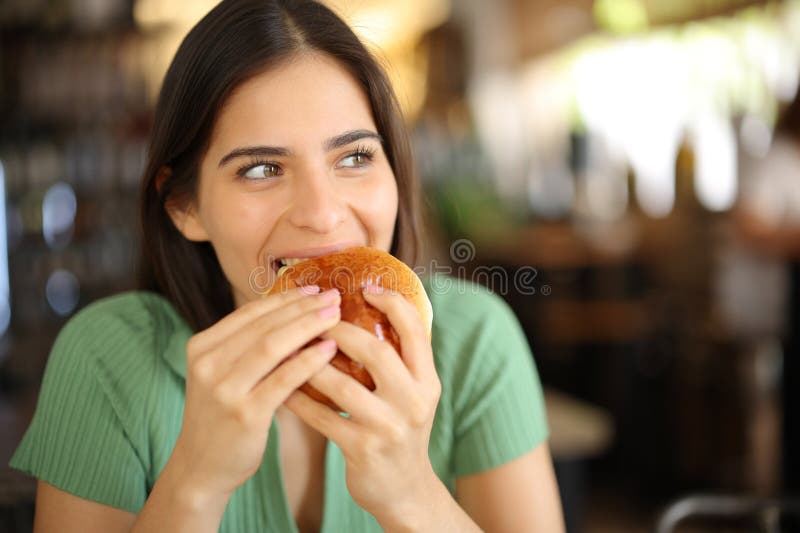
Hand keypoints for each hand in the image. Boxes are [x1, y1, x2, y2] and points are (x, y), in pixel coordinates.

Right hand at [169, 285, 341, 502]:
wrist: (201, 468)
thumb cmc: (222, 416)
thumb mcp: (223, 374)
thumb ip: (248, 347)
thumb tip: (295, 314)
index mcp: (202, 347)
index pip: (249, 313)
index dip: (284, 298)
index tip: (314, 288)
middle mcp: (208, 363)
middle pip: (264, 325)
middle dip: (302, 307)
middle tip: (334, 295)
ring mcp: (224, 389)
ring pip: (273, 346)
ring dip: (308, 326)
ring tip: (336, 315)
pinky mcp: (245, 413)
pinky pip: (284, 379)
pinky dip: (309, 361)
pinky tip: (330, 349)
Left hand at [284, 283, 441, 525]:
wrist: (404, 490)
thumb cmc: (400, 430)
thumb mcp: (413, 395)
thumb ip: (400, 360)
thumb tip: (374, 308)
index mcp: (427, 381)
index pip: (415, 330)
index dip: (391, 303)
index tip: (366, 287)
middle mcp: (413, 401)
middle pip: (377, 352)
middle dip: (341, 331)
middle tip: (316, 319)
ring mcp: (388, 427)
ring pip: (342, 384)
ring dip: (310, 363)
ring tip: (290, 347)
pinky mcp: (362, 449)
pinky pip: (322, 416)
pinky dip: (299, 398)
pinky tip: (283, 385)